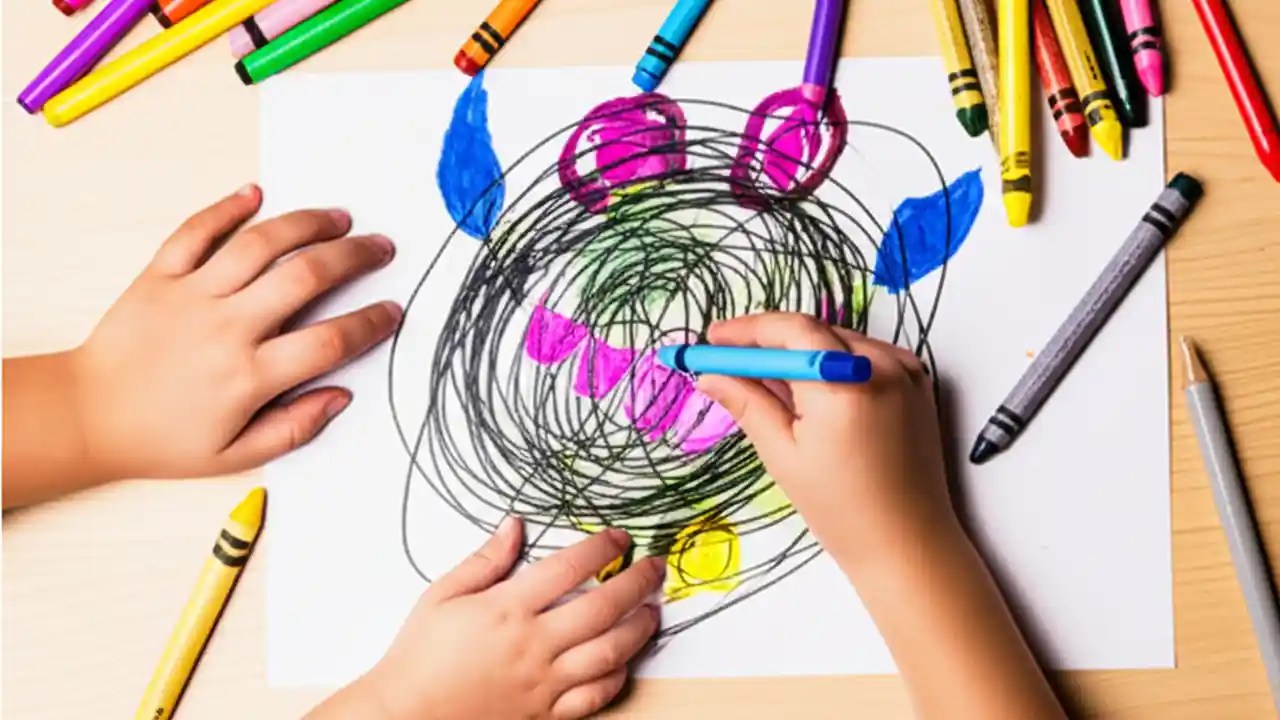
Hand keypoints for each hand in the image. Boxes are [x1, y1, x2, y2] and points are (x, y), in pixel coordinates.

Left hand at [72, 184, 399, 480]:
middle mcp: (226, 328)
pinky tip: (256, 194)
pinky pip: (197, 231)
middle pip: (306, 277)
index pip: (329, 341)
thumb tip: (340, 396)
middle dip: (354, 257)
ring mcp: (192, 296)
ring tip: (337, 218)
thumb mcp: (233, 455)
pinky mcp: (159, 276)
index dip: (371, 323)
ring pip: (260, 244)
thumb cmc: (161, 439)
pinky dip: (227, 207)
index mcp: (249, 376)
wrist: (86, 415)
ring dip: (306, 224)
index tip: (392, 311)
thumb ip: (293, 428)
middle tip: (380, 248)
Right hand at [314, 517, 662, 719]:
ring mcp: (543, 682)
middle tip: (653, 568)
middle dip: (637, 582)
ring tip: (651, 611)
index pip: (569, 568)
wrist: (404, 715)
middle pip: (602, 607)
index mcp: (507, 609)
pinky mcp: (545, 713)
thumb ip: (485, 560)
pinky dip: (616, 677)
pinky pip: (594, 696)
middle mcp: (532, 645)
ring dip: (638, 629)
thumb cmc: (420, 656)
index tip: (618, 538)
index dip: (602, 547)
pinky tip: (623, 661)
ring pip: (609, 652)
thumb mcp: (443, 595)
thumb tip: (514, 525)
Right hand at [696, 313, 957, 574]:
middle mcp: (881, 366)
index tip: (712, 339)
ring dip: (799, 352)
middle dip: (769, 340)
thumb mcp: (783, 455)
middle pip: (813, 331)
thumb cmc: (842, 510)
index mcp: (845, 385)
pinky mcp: (916, 381)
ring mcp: (905, 370)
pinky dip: (831, 363)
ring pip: (837, 341)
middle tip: (730, 359)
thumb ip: (747, 403)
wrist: (908, 543)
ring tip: (766, 382)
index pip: (789, 330)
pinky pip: (863, 355)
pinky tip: (809, 392)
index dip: (746, 330)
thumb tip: (709, 374)